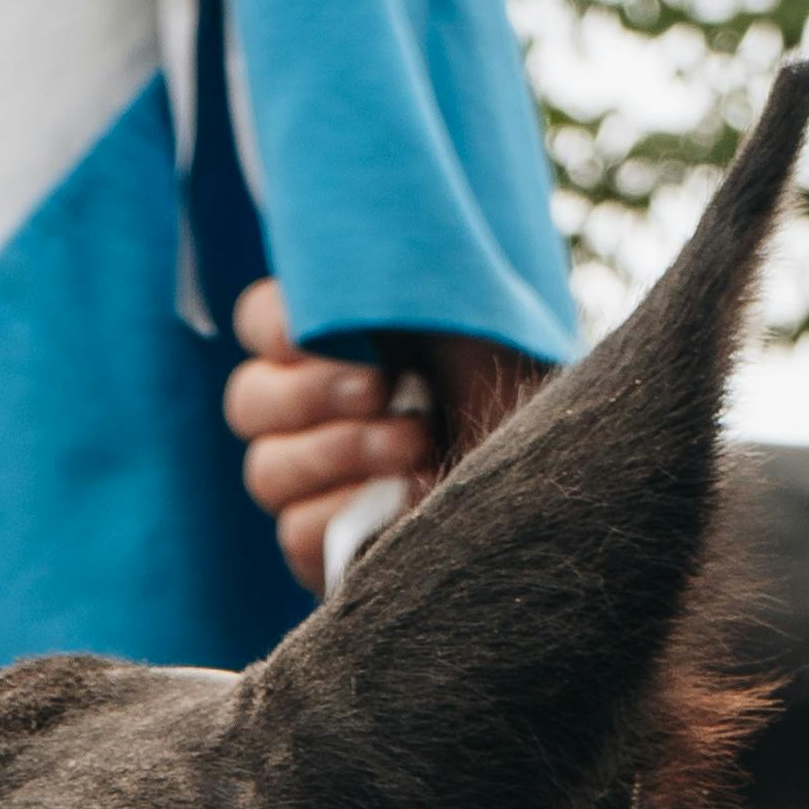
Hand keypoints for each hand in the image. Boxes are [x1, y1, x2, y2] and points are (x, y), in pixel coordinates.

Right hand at [225, 283, 546, 587]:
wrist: (560, 468)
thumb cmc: (515, 377)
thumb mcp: (459, 304)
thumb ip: (387, 278)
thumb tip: (334, 258)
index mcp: (332, 343)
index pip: (258, 322)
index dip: (277, 326)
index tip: (333, 330)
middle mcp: (310, 412)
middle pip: (248, 402)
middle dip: (313, 393)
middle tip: (387, 390)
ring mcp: (313, 485)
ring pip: (267, 471)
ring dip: (340, 453)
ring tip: (416, 443)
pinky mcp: (328, 550)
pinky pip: (297, 533)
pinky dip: (352, 513)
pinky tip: (415, 496)